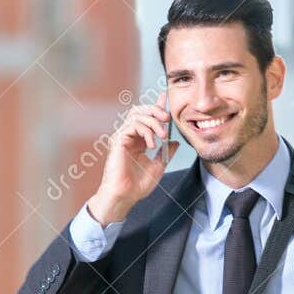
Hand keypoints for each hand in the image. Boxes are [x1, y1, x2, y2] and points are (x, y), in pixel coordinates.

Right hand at [86, 93, 180, 224]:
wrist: (125, 196)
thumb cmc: (137, 186)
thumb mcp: (159, 166)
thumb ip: (166, 152)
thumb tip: (175, 142)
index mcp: (138, 141)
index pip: (147, 118)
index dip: (156, 106)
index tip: (165, 97)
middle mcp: (129, 136)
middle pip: (140, 111)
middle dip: (155, 110)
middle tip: (167, 118)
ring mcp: (122, 137)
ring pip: (136, 115)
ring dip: (152, 121)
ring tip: (162, 135)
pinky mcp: (117, 140)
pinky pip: (131, 125)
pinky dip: (145, 130)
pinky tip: (151, 143)